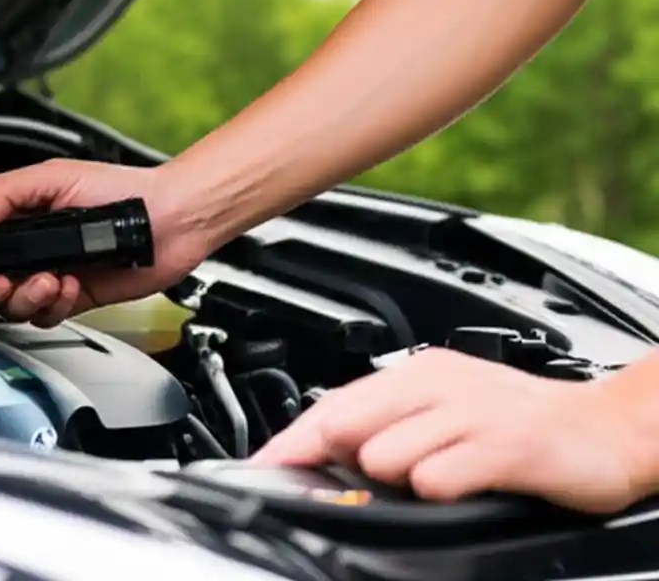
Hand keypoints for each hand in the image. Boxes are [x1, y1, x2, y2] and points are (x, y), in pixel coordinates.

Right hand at [0, 159, 213, 327]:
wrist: (168, 219)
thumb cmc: (119, 189)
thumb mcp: (53, 177)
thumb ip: (4, 193)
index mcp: (18, 221)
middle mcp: (29, 252)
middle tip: (2, 281)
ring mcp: (50, 277)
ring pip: (14, 308)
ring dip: (25, 298)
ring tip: (48, 279)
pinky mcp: (74, 300)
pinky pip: (48, 316)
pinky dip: (55, 306)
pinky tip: (72, 285)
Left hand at [251, 348, 645, 513]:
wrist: (606, 428)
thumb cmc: (516, 421)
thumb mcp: (443, 407)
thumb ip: (385, 421)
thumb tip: (322, 447)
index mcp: (416, 373)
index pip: (331, 406)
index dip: (290, 444)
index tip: (259, 468)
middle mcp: (438, 385)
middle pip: (345, 429)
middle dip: (350, 463)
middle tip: (388, 476)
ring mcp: (471, 413)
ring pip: (383, 457)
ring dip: (398, 481)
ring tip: (441, 475)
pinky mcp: (505, 445)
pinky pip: (436, 478)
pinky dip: (439, 491)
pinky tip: (463, 485)